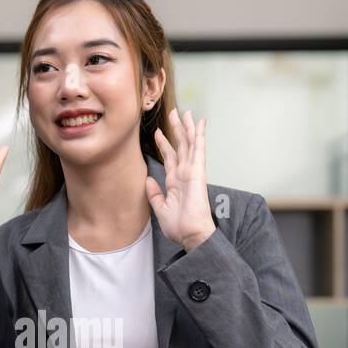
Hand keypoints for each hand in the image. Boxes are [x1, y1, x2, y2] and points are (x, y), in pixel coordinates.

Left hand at [146, 108, 215, 251]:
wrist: (190, 235)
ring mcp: (192, 171)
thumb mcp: (160, 208)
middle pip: (180, 146)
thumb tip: (148, 179)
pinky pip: (199, 150)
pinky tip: (200, 124)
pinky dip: (199, 136)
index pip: (169, 157)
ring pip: (190, 144)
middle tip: (174, 113)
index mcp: (175, 181)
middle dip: (176, 129)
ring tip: (186, 112)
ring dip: (188, 127)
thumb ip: (154, 193)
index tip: (157, 132)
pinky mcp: (199, 172)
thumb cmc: (179, 226)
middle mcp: (184, 174)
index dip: (163, 144)